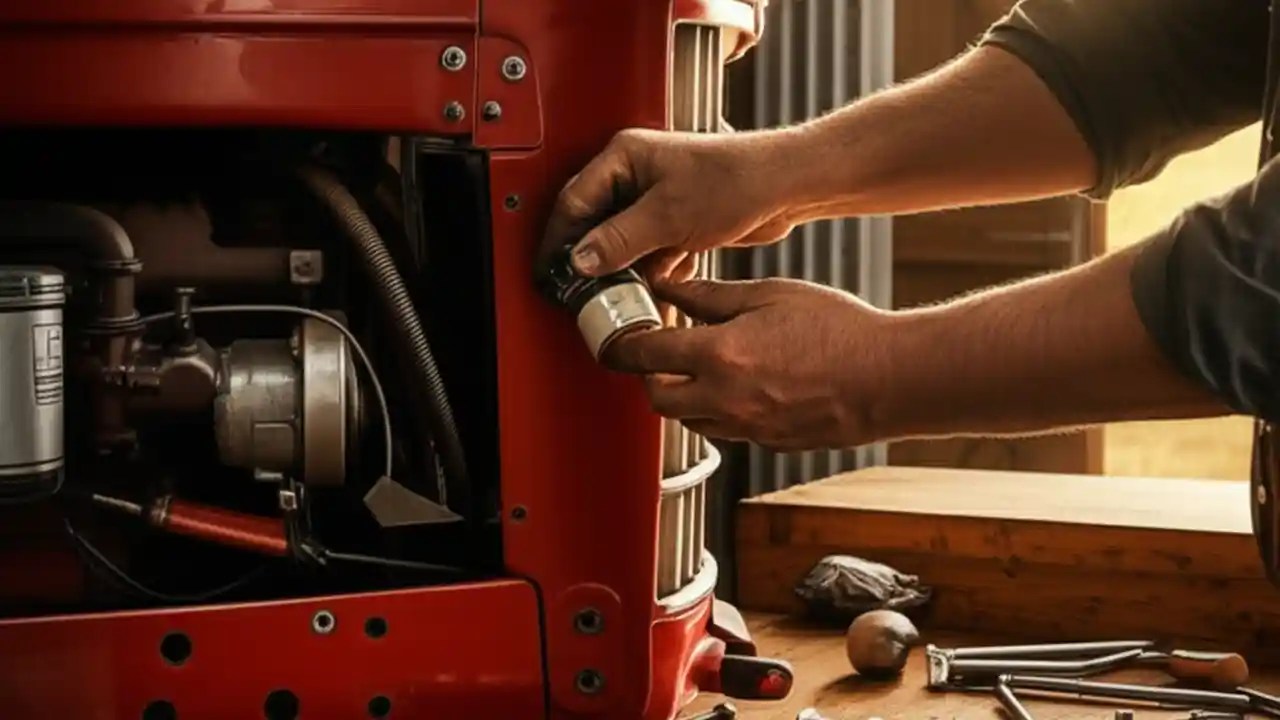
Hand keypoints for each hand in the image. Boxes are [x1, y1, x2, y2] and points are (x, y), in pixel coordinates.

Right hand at [539, 128, 800, 282]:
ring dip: (625, 270)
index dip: (558, 240)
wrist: (784, 186)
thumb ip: (619, 240)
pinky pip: (650, 250)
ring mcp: (658, 198)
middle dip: (593, 260)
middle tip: (583, 290)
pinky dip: (652, 270)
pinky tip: (658, 287)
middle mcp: (637, 174)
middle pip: (596, 223)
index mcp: (624, 157)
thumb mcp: (667, 216)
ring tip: (620, 294)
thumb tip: (581, 259)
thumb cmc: (736, 179)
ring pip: (624, 241)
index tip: (551, 272)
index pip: (573, 201)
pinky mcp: (678, 219)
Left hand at [604, 277, 891, 450]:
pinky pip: (725, 430)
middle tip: (660, 351)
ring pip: (689, 420)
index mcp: (719, 356)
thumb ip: (709, 297)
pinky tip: (743, 384)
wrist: (889, 379)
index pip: (644, 355)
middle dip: (649, 375)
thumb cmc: (839, 330)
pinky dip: (718, 410)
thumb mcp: (768, 295)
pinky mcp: (766, 444)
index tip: (618, 336)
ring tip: (705, 366)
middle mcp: (724, 400)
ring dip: (684, 396)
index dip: (623, 343)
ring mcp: (746, 428)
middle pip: (656, 398)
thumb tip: (667, 288)